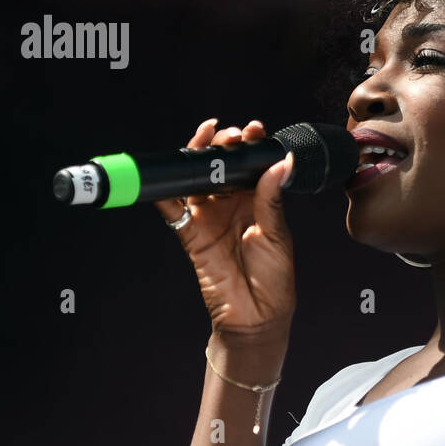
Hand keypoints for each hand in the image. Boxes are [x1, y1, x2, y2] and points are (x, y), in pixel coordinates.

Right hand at [153, 119, 295, 337]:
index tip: (253, 130)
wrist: (256, 315)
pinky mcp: (190, 233)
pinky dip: (164, 192)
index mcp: (258, 201)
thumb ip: (271, 198)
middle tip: (228, 135)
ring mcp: (209, 217)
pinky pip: (173, 209)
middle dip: (222, 146)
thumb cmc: (274, 278)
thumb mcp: (276, 234)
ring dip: (196, 159)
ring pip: (196, 180)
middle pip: (220, 167)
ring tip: (203, 141)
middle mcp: (232, 204)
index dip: (250, 145)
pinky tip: (165, 176)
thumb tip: (280, 163)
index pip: (251, 165)